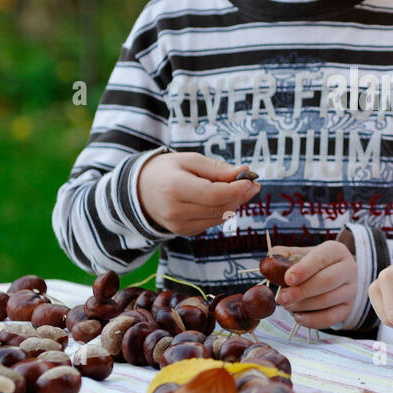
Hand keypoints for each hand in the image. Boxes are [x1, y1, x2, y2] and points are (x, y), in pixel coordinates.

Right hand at [137, 152, 259, 236]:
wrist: (140, 191)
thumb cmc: (166, 170)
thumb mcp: (189, 160)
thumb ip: (216, 168)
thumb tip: (244, 172)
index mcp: (175, 188)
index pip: (213, 195)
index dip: (236, 189)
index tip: (250, 180)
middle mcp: (176, 211)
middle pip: (219, 208)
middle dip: (240, 196)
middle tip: (252, 183)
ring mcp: (179, 225)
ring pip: (219, 218)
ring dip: (234, 204)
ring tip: (241, 188)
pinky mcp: (184, 232)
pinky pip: (211, 223)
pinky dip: (222, 211)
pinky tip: (224, 198)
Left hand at [271, 240, 357, 328]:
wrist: (336, 275)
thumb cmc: (314, 264)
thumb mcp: (302, 254)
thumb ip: (284, 255)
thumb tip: (270, 262)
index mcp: (336, 251)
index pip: (322, 258)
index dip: (304, 269)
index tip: (288, 279)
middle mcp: (348, 269)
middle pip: (327, 281)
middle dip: (302, 291)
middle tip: (282, 297)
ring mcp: (351, 290)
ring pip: (327, 300)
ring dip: (303, 306)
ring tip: (287, 306)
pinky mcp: (348, 308)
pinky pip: (331, 318)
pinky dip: (313, 320)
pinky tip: (298, 317)